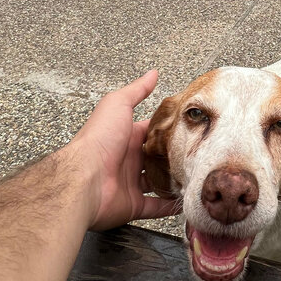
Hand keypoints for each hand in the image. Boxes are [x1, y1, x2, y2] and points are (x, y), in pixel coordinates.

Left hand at [70, 70, 180, 230]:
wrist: (83, 180)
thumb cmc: (98, 140)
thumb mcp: (118, 105)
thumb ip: (136, 91)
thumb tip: (152, 74)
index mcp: (125, 136)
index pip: (150, 131)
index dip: (168, 128)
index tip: (189, 127)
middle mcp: (127, 159)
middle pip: (156, 157)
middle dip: (174, 156)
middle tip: (198, 153)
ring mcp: (130, 183)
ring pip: (157, 182)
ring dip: (173, 181)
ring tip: (195, 177)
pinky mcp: (132, 204)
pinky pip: (155, 207)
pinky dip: (169, 206)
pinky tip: (183, 201)